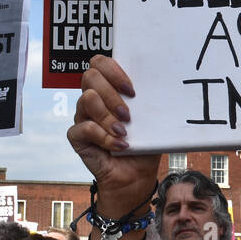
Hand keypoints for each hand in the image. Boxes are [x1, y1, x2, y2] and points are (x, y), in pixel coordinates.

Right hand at [67, 56, 160, 217]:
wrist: (136, 176)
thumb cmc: (144, 145)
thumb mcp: (150, 120)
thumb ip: (149, 101)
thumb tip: (164, 85)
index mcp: (109, 89)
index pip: (99, 63)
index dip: (113, 70)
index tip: (132, 90)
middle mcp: (93, 99)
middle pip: (90, 76)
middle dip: (111, 94)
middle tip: (128, 115)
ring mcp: (82, 117)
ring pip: (87, 99)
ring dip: (108, 116)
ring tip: (124, 132)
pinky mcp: (77, 136)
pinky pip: (84, 128)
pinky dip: (104, 138)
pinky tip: (119, 146)